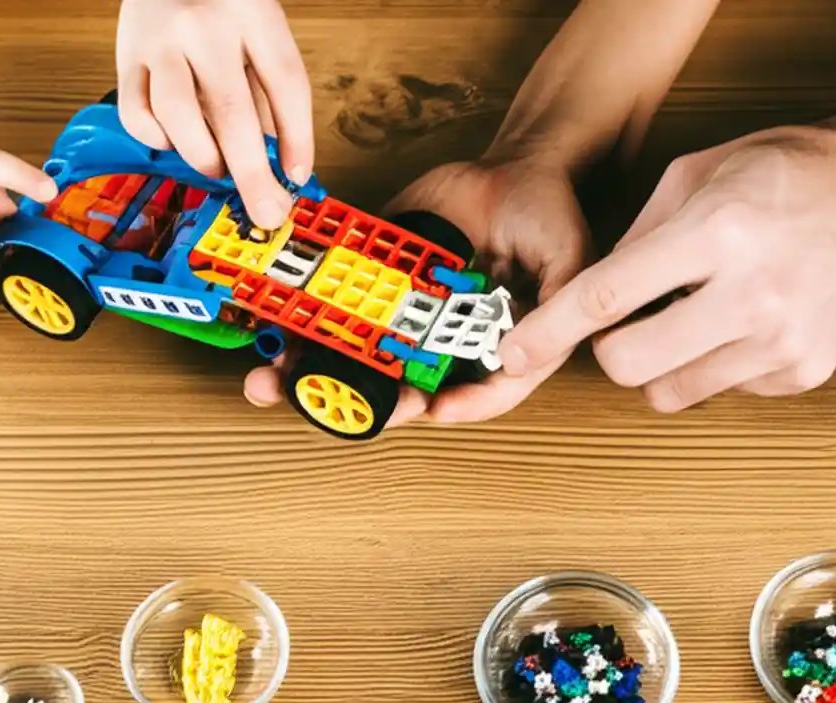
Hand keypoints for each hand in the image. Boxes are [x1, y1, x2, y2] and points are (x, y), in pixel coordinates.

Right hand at [116, 0, 311, 228]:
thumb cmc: (220, 5)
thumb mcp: (258, 28)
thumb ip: (268, 89)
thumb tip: (282, 164)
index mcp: (253, 12)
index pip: (286, 84)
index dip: (297, 139)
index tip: (297, 178)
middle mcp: (205, 25)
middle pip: (232, 111)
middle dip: (253, 174)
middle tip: (267, 210)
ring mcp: (160, 40)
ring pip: (177, 117)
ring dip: (203, 157)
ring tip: (217, 167)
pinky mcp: (125, 56)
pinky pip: (137, 114)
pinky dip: (159, 140)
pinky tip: (176, 139)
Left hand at [241, 157, 593, 424]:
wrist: (513, 162)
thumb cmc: (548, 215)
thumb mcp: (568, 262)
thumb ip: (555, 311)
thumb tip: (515, 362)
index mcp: (490, 349)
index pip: (468, 395)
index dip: (443, 407)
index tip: (419, 407)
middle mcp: (443, 342)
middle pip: (396, 387)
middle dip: (353, 402)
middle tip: (317, 401)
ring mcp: (407, 312)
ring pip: (355, 356)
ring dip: (309, 372)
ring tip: (267, 380)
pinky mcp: (379, 279)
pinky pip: (339, 304)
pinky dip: (303, 317)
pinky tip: (269, 326)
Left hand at [500, 124, 835, 411]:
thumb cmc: (789, 173)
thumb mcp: (698, 175)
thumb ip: (637, 237)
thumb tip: (588, 297)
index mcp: (718, 233)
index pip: (609, 297)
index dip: (550, 330)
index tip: (513, 354)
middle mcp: (752, 295)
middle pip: (631, 364)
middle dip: (609, 350)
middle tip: (626, 323)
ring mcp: (783, 342)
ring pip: (671, 392)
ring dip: (660, 362)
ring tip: (694, 314)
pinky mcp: (803, 372)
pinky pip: (720, 391)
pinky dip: (712, 364)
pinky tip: (740, 322)